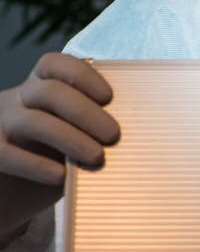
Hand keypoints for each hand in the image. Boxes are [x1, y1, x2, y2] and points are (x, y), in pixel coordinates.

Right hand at [0, 52, 119, 237]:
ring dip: (71, 138)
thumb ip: (89, 124)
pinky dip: (37, 165)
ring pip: (34, 122)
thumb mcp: (71, 132)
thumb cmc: (52, 156)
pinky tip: (60, 176)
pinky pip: (8, 155)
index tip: (109, 97)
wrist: (12, 192)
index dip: (82, 75)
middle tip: (114, 135)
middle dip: (86, 112)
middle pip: (50, 92)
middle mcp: (16, 99)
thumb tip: (130, 128)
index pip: (54, 64)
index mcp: (38, 86)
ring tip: (97, 157)